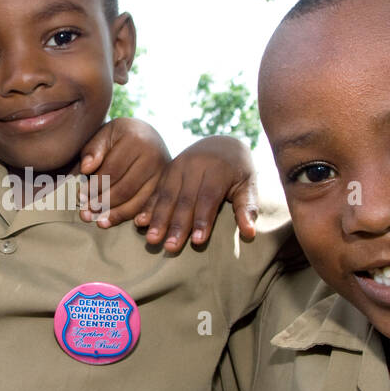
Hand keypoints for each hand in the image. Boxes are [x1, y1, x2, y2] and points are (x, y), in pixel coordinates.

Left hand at [77, 117, 169, 227]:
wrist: (148, 134)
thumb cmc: (120, 136)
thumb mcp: (105, 134)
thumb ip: (94, 150)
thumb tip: (86, 169)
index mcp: (136, 140)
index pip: (112, 170)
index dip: (95, 186)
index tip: (81, 198)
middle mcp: (153, 156)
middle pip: (126, 188)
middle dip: (104, 203)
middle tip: (87, 214)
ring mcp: (163, 173)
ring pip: (138, 200)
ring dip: (118, 214)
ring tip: (100, 223)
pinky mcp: (166, 186)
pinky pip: (151, 206)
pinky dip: (137, 216)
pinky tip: (124, 222)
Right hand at [134, 136, 258, 252]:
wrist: (222, 143)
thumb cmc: (238, 171)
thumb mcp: (248, 185)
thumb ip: (248, 208)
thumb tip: (249, 234)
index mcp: (217, 169)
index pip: (208, 198)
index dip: (202, 220)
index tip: (197, 242)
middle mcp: (194, 165)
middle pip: (184, 199)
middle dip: (176, 225)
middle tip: (170, 247)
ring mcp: (178, 166)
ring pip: (167, 195)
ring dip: (158, 219)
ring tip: (152, 239)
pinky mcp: (167, 169)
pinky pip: (156, 190)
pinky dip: (147, 207)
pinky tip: (139, 222)